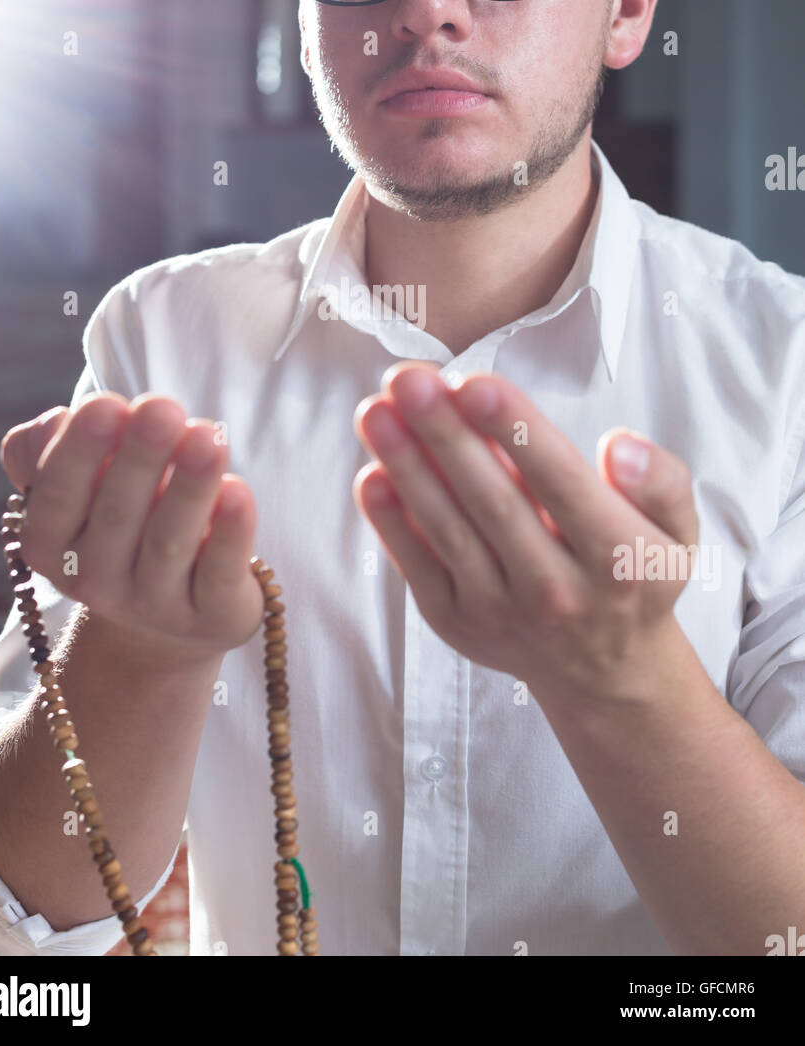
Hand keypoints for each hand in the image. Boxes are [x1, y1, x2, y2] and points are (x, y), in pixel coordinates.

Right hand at [0, 393, 262, 666]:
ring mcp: (154, 606)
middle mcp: (95, 582)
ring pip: (169, 543)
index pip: (57, 496)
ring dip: (189, 487)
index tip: (107, 404)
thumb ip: (48, 448)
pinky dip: (229, 534)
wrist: (172, 608)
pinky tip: (237, 491)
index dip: (80, 451)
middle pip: (118, 516)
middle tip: (161, 408)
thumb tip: (56, 421)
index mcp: (50, 545)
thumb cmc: (122, 519)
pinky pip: (219, 574)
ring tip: (208, 436)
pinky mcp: (212, 617)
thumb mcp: (79, 485)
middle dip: (140, 458)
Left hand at [352, 363, 699, 707]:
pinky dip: (391, 522)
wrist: (607, 672)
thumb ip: (663, 481)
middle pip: (493, 501)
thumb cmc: (637, 575)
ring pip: (448, 530)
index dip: (514, 430)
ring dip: (406, 467)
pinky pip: (418, 568)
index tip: (473, 382)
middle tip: (408, 379)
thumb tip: (618, 446)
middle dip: (445, 435)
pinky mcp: (457, 625)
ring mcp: (501, 612)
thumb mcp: (678, 530)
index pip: (560, 481)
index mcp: (618, 557)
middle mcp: (558, 590)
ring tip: (374, 410)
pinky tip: (371, 473)